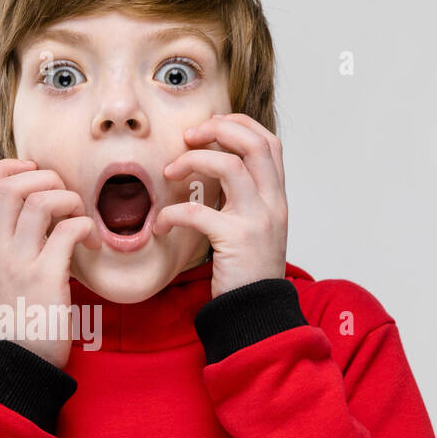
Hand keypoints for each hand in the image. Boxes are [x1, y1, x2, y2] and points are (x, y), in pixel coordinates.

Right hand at [0, 158, 101, 369]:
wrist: (23, 362)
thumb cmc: (20, 317)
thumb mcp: (1, 276)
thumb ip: (8, 244)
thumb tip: (32, 210)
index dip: (5, 169)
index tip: (32, 175)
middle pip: (11, 186)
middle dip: (45, 180)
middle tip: (64, 199)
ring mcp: (18, 263)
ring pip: (40, 202)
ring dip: (68, 200)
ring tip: (79, 217)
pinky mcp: (45, 278)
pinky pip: (67, 230)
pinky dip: (85, 227)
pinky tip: (92, 241)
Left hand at [151, 113, 288, 297]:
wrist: (256, 312)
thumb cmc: (247, 272)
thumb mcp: (255, 228)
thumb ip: (242, 200)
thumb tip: (212, 171)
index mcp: (276, 197)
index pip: (269, 142)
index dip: (239, 125)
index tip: (209, 127)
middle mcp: (272, 203)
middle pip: (254, 144)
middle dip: (217, 130)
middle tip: (187, 137)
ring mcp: (257, 219)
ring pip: (229, 166)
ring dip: (193, 161)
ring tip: (169, 173)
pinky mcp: (236, 240)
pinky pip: (198, 212)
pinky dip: (172, 214)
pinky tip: (160, 225)